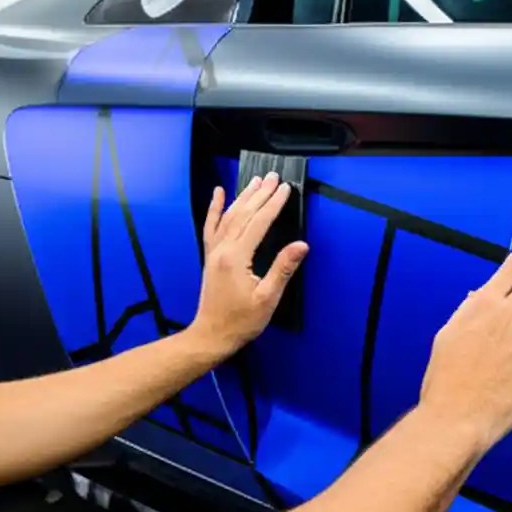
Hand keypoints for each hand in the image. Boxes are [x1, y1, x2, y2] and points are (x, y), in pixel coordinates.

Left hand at [187, 174, 308, 357]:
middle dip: (260, 194)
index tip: (285, 189)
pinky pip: (211, 226)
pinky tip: (218, 194)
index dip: (274, 204)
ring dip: (243, 197)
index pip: (259, 223)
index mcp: (236, 257)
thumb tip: (301, 246)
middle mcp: (222, 249)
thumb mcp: (268, 298)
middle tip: (274, 177)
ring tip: (256, 181)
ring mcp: (214, 251)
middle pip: (243, 214)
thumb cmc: (241, 321)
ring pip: (229, 216)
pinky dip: (215, 209)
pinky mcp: (211, 256)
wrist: (212, 335)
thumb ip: (283, 269)